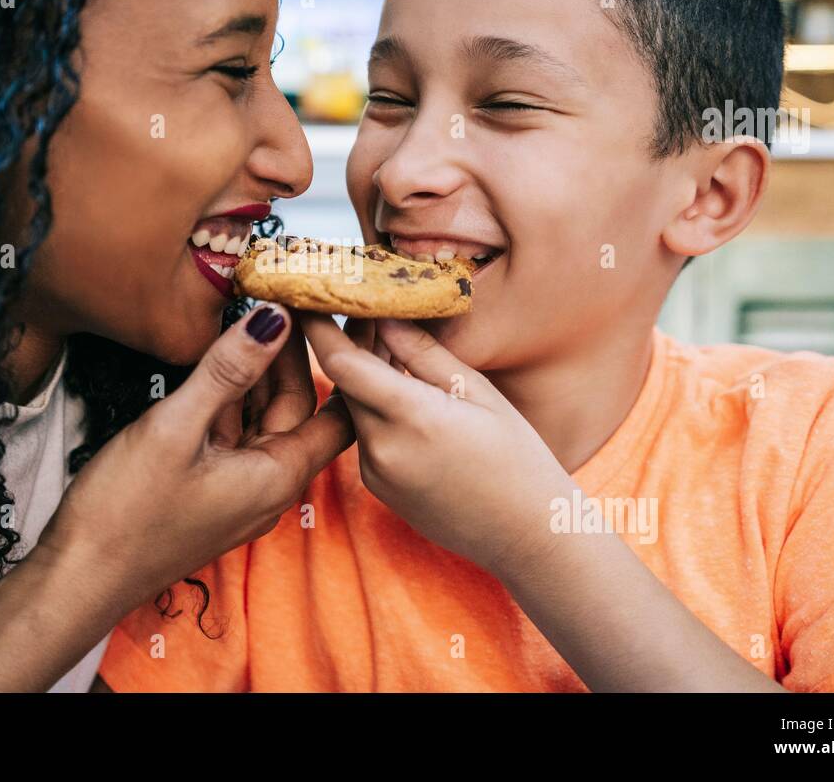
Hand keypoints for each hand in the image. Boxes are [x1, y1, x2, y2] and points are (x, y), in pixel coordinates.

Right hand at [40, 304, 353, 610]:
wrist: (80, 577)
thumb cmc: (126, 515)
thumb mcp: (176, 427)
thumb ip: (227, 370)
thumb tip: (272, 319)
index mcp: (279, 475)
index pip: (338, 412)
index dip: (341, 363)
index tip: (326, 315)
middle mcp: (269, 485)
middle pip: (298, 409)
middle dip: (289, 356)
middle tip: (279, 298)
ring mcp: (240, 488)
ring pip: (263, 418)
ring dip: (256, 373)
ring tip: (249, 317)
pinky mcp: (211, 488)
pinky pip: (233, 432)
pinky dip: (229, 396)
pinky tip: (215, 362)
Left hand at [300, 313, 570, 576]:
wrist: (527, 537)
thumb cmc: (518, 458)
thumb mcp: (478, 392)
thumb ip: (424, 353)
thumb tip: (384, 317)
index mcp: (411, 416)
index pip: (342, 363)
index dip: (318, 327)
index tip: (306, 295)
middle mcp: (382, 447)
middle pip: (346, 383)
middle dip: (349, 347)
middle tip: (360, 309)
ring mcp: (376, 473)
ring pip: (354, 410)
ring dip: (365, 380)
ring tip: (388, 346)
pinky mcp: (377, 489)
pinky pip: (366, 438)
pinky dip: (376, 412)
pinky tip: (404, 398)